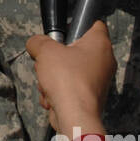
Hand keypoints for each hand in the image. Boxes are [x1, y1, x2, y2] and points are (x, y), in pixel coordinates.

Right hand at [25, 22, 113, 137]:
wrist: (75, 116)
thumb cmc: (66, 79)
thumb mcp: (46, 51)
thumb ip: (38, 42)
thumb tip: (35, 44)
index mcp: (100, 44)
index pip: (94, 23)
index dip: (77, 25)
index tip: (62, 34)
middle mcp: (104, 61)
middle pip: (75, 50)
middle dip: (56, 58)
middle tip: (48, 63)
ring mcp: (98, 81)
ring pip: (69, 71)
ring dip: (53, 78)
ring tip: (48, 84)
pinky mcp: (90, 97)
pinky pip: (70, 88)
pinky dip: (58, 92)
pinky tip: (52, 98)